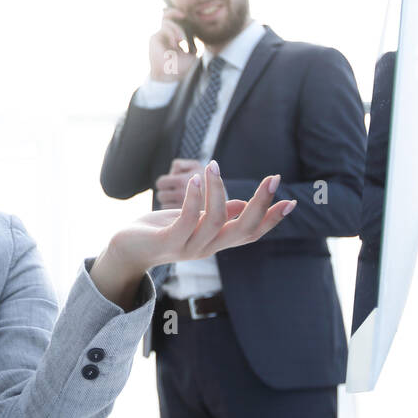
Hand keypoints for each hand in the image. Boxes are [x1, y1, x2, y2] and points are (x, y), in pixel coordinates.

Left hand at [112, 161, 295, 276]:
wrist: (125, 251)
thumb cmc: (158, 232)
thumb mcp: (191, 221)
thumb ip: (216, 215)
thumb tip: (240, 205)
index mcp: (215, 241)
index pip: (251, 233)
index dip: (271, 220)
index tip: (291, 202)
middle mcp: (206, 247)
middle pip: (242, 230)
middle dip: (260, 205)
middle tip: (273, 179)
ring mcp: (187, 247)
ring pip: (214, 222)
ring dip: (218, 192)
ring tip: (213, 166)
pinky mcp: (166, 242)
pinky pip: (185, 222)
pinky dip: (193, 200)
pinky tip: (195, 180)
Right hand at [148, 5, 198, 81]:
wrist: (169, 77)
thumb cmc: (179, 67)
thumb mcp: (191, 53)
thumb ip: (192, 42)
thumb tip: (194, 32)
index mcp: (170, 38)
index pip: (170, 20)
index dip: (175, 13)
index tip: (184, 15)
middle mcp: (162, 35)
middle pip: (165, 15)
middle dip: (174, 12)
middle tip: (183, 15)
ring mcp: (157, 36)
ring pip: (167, 22)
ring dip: (178, 30)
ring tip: (181, 40)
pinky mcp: (154, 39)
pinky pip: (165, 29)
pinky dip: (173, 34)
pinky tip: (176, 43)